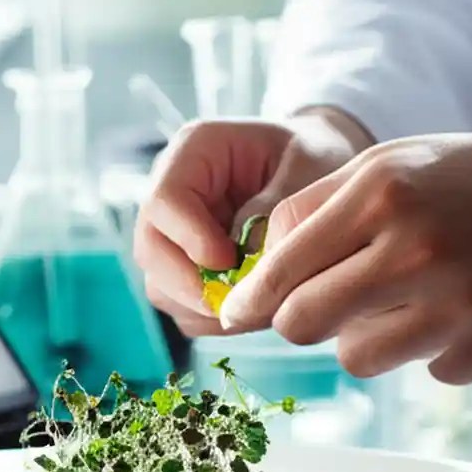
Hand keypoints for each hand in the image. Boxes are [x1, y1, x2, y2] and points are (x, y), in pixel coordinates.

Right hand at [133, 108, 370, 336]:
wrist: (321, 170)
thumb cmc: (315, 157)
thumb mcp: (309, 167)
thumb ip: (277, 208)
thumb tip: (248, 257)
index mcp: (193, 152)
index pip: (164, 201)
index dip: (190, 239)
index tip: (230, 261)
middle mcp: (171, 196)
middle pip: (150, 250)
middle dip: (192, 285)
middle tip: (243, 300)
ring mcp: (173, 237)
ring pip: (161, 287)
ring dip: (206, 306)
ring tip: (259, 302)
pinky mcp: (185, 272)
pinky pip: (184, 310)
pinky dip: (216, 319)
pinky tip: (255, 306)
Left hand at [218, 131, 471, 383]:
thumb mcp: (390, 163)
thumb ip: (315, 209)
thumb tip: (259, 268)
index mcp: (384, 193)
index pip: (284, 268)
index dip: (250, 300)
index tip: (233, 315)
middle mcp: (415, 249)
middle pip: (302, 323)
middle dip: (296, 320)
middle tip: (316, 304)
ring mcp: (454, 304)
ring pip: (353, 357)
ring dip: (362, 335)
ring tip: (403, 294)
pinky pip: (417, 369)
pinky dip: (425, 346)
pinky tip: (456, 305)